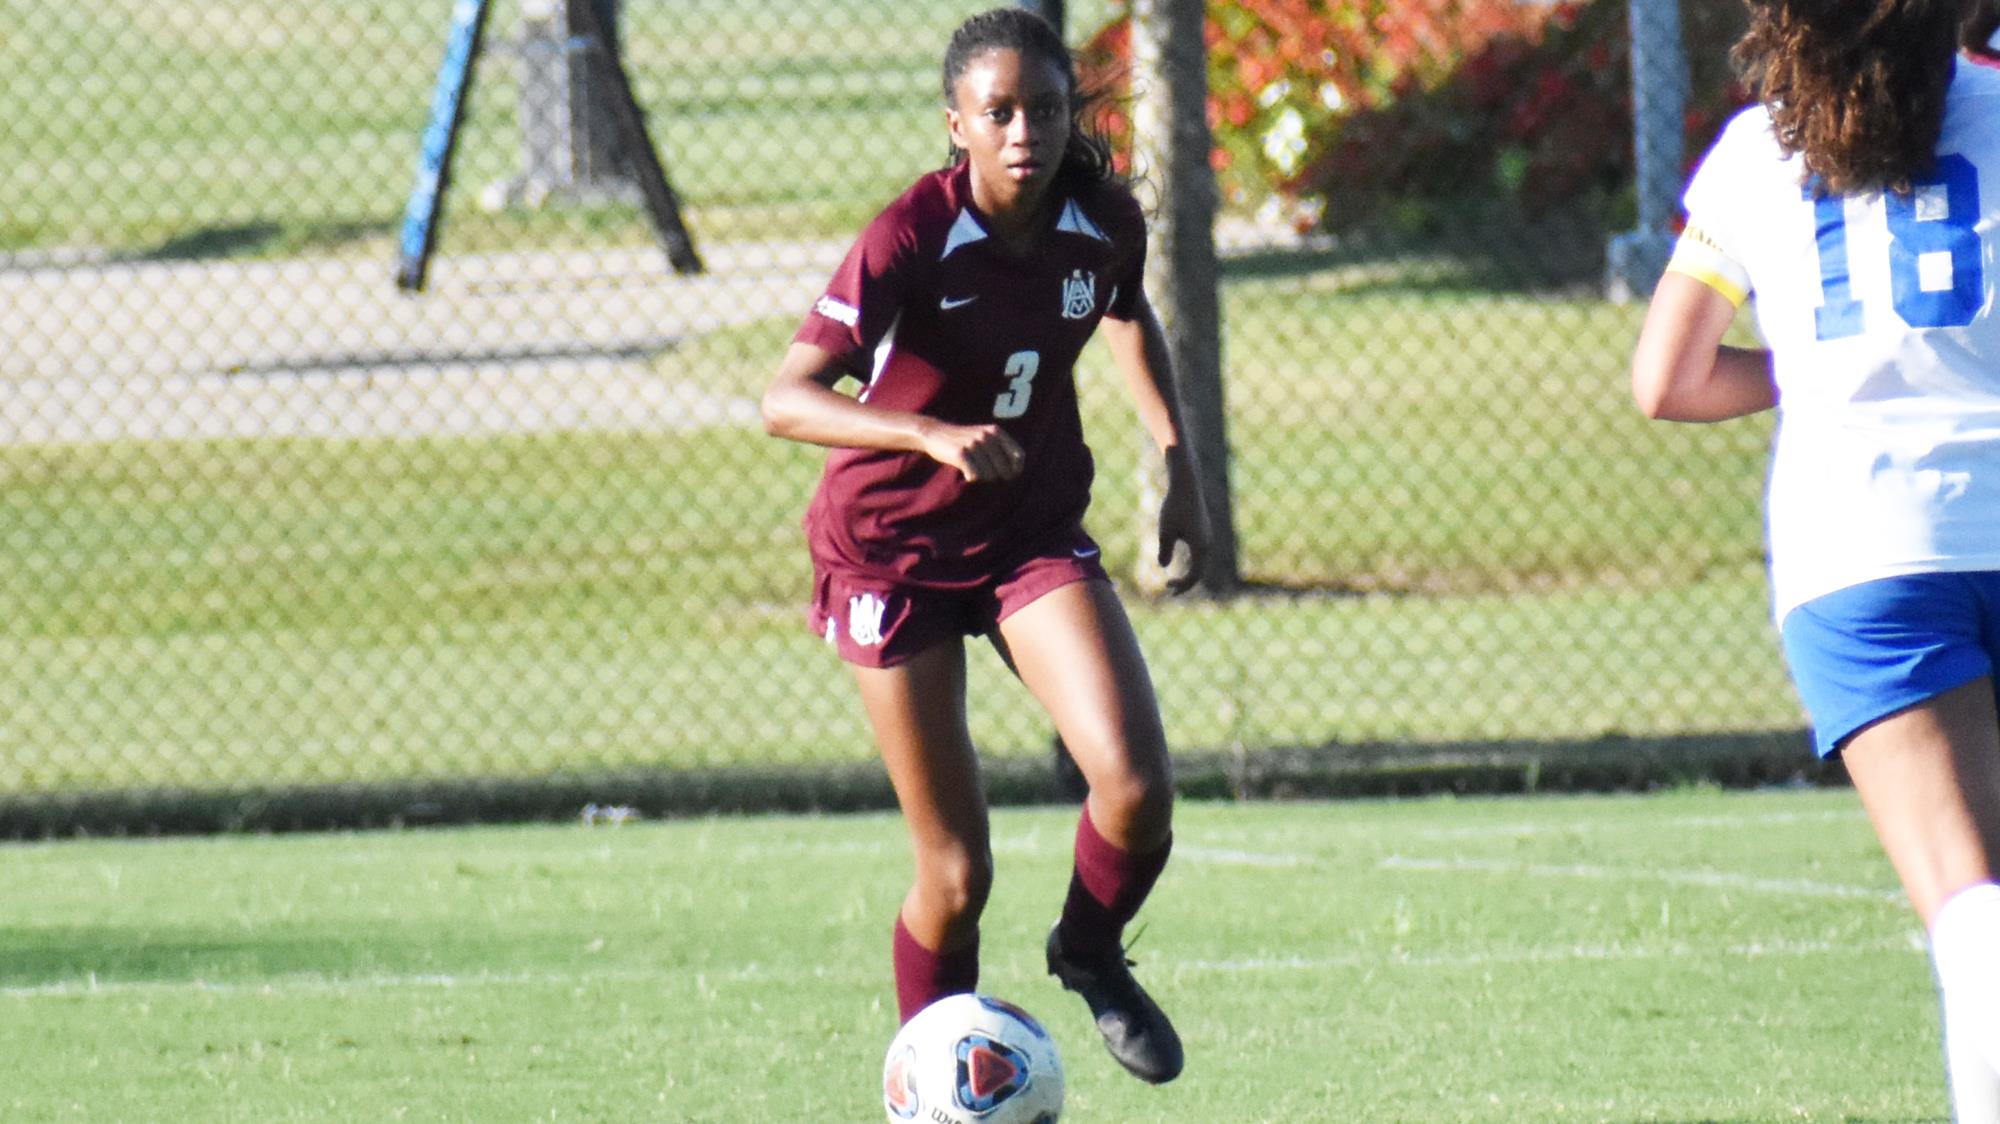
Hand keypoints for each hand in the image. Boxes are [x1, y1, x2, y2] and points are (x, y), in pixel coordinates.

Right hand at [920, 421, 1025, 482]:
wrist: (934, 433)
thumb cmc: (962, 440)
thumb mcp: (984, 436)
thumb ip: (1001, 448)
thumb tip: (1017, 471)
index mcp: (996, 431)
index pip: (1018, 456)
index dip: (1016, 469)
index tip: (1009, 476)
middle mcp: (987, 436)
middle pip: (1005, 470)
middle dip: (996, 476)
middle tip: (983, 472)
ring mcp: (974, 444)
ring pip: (989, 476)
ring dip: (981, 477)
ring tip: (972, 468)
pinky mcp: (961, 453)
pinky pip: (975, 476)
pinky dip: (970, 477)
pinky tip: (964, 471)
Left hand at [1157, 448, 1209, 594]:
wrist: (1186, 484)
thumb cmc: (1174, 507)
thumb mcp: (1166, 531)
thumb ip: (1165, 550)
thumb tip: (1163, 566)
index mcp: (1200, 547)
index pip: (1194, 575)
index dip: (1182, 585)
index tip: (1167, 587)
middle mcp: (1207, 544)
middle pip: (1200, 572)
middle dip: (1186, 583)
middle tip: (1170, 590)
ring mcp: (1207, 537)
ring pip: (1201, 562)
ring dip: (1190, 573)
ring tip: (1175, 580)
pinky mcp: (1204, 530)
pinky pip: (1200, 553)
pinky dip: (1193, 562)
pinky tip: (1182, 561)